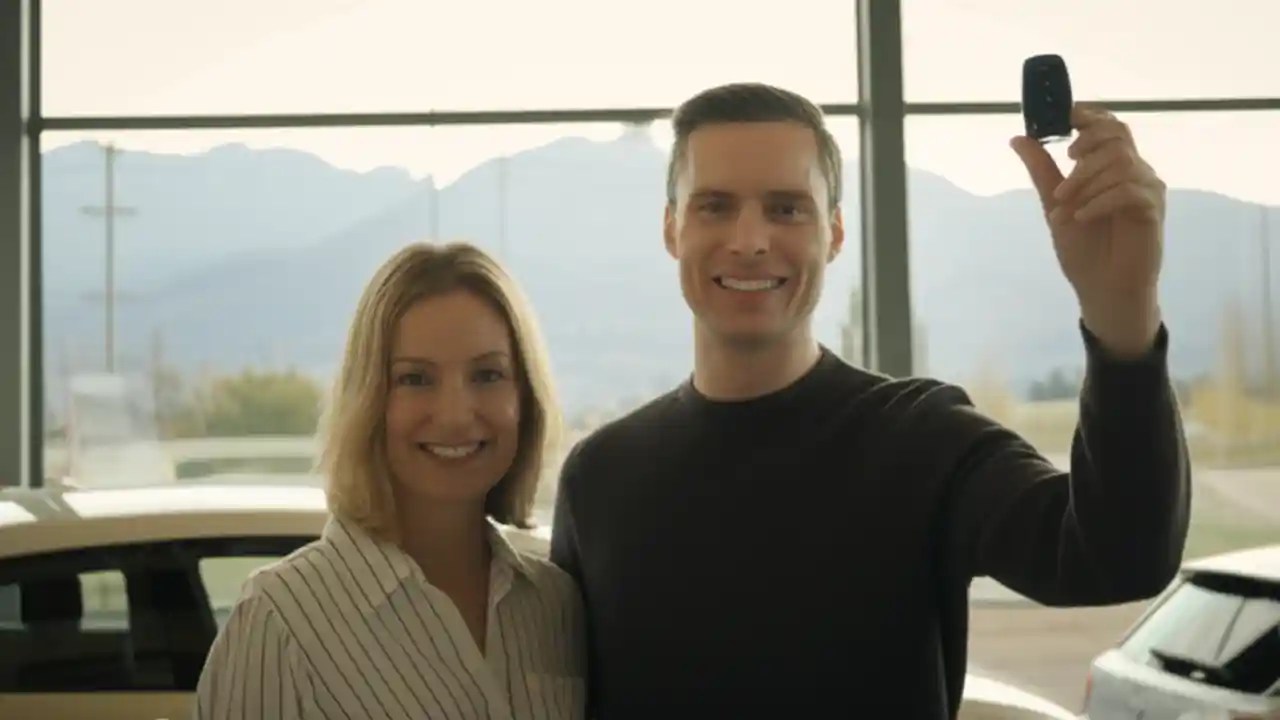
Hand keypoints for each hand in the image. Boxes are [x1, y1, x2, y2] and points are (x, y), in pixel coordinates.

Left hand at [1011, 104, 1165, 357]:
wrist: (1102, 289)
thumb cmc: (1084, 249)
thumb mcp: (1054, 204)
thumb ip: (1042, 170)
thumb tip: (1018, 137)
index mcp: (1111, 168)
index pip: (1109, 126)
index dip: (1089, 114)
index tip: (1064, 115)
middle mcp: (1134, 172)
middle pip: (1116, 136)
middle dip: (1085, 147)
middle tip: (1066, 164)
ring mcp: (1147, 189)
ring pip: (1120, 163)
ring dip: (1086, 182)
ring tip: (1066, 208)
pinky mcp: (1153, 209)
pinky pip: (1128, 190)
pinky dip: (1099, 201)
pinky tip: (1081, 217)